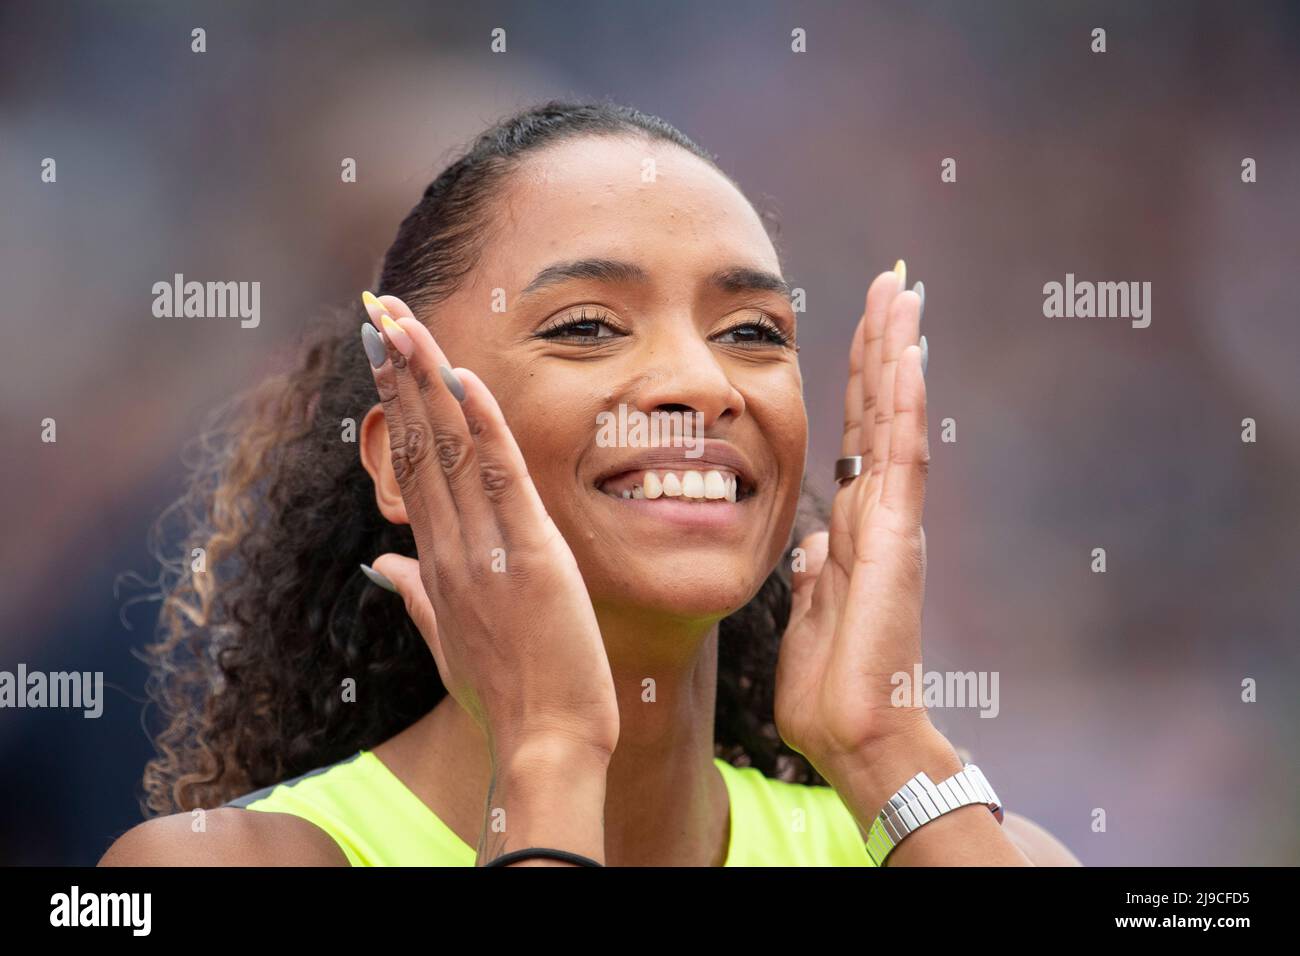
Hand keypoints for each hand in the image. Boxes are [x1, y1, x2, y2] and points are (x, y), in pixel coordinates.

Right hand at [360, 293, 618, 762]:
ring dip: (428, 381)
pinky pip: (499, 478)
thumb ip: (416, 595)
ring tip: (403, 322)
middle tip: (379, 312)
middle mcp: (449, 548)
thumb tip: (381, 566)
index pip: (410, 470)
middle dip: (399, 375)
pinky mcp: (528, 555)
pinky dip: (482, 427)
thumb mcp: (449, 642)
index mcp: (436, 563)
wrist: (545, 742)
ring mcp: (484, 549)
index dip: (396, 409)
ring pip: (447, 450)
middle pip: (417, 447)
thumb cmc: (506, 696)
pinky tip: (466, 380)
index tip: (382, 357)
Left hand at [774, 267, 934, 781]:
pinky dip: (906, 399)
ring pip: (895, 418)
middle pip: (879, 412)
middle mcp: (877, 513)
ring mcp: (892, 520)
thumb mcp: (805, 613)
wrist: (854, 734)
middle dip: (882, 345)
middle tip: (891, 283)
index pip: (855, 437)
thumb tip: (806, 545)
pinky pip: (902, 452)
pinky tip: (908, 349)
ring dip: (897, 352)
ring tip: (902, 292)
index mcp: (851, 527)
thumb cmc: (830, 684)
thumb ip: (811, 573)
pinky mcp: (898, 535)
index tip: (859, 325)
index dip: (857, 380)